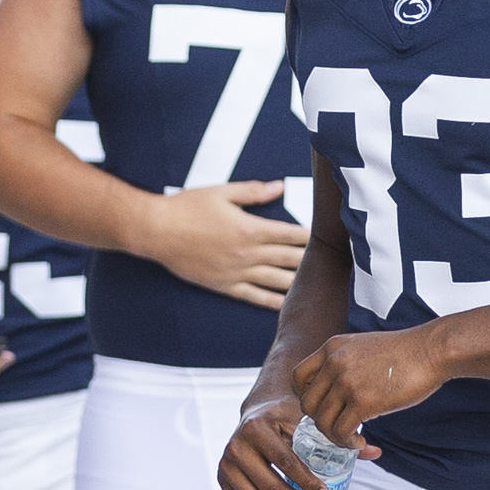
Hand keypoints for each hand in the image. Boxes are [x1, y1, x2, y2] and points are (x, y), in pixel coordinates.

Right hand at [136, 180, 308, 307]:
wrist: (157, 231)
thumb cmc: (186, 207)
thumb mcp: (221, 192)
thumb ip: (253, 191)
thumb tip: (279, 187)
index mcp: (250, 228)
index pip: (290, 233)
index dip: (310, 234)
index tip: (325, 234)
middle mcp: (247, 254)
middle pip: (290, 258)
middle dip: (312, 258)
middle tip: (332, 260)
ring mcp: (237, 273)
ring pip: (278, 280)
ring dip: (299, 281)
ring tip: (317, 282)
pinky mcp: (225, 286)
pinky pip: (255, 296)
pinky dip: (274, 301)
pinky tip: (288, 302)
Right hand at [220, 391, 339, 489]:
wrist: (256, 415)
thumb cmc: (287, 417)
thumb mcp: (307, 421)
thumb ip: (339, 437)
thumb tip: (374, 452)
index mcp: (256, 429)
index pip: (286, 463)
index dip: (307, 483)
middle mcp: (235, 447)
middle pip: (272, 489)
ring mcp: (226, 466)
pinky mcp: (223, 481)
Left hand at [294, 328, 447, 449]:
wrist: (431, 350)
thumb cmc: (404, 352)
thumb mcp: (362, 347)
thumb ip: (343, 364)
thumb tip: (334, 393)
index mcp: (331, 348)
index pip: (298, 377)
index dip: (305, 397)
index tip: (322, 407)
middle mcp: (334, 363)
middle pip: (307, 403)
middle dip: (320, 421)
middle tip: (339, 427)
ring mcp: (347, 381)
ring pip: (322, 421)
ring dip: (335, 437)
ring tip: (351, 439)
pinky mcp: (363, 401)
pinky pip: (342, 431)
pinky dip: (348, 442)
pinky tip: (361, 442)